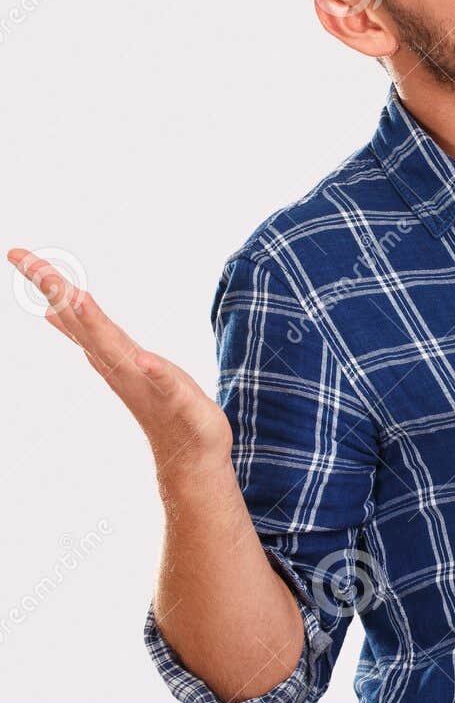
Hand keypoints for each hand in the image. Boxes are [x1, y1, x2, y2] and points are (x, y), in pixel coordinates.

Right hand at [8, 248, 232, 481]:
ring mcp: (145, 382)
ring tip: (77, 298)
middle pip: (84, 323)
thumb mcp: (120, 358)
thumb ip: (89, 335)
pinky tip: (144, 360)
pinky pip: (164, 384)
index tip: (17, 252)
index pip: (71, 310)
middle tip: (31, 263)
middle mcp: (119, 364)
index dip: (46, 281)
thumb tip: (56, 309)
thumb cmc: (157, 400)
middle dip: (58, 292)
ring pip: (115, 349)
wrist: (189, 450)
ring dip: (96, 326)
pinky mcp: (177, 399)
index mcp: (109, 350)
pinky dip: (154, 372)